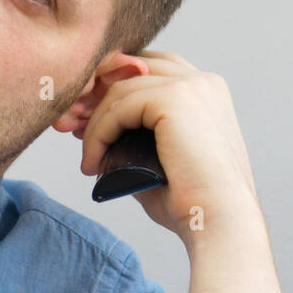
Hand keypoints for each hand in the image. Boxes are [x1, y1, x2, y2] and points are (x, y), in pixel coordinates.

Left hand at [74, 51, 262, 245]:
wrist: (219, 223)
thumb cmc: (190, 201)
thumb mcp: (157, 159)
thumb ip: (131, 137)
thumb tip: (90, 132)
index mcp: (205, 91)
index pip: (147, 69)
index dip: (112, 91)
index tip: (85, 122)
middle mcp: (202, 81)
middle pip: (131, 69)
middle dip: (97, 97)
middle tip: (73, 129)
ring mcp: (191, 86)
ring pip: (120, 91)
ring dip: (94, 124)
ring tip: (88, 159)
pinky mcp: (175, 99)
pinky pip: (118, 108)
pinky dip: (98, 134)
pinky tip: (93, 162)